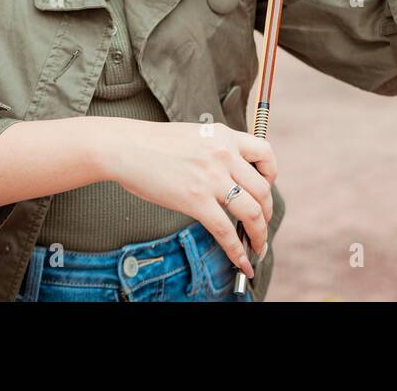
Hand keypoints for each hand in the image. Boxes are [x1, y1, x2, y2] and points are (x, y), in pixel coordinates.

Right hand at [99, 119, 276, 278]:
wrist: (125, 147)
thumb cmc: (153, 143)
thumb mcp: (195, 135)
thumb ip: (216, 150)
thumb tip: (230, 174)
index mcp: (224, 136)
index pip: (266, 154)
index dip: (271, 176)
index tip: (265, 189)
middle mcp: (224, 155)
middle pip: (263, 189)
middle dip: (267, 213)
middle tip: (262, 225)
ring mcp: (212, 178)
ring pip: (252, 212)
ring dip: (260, 235)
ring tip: (258, 247)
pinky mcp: (196, 200)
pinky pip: (226, 231)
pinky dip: (238, 251)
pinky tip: (242, 261)